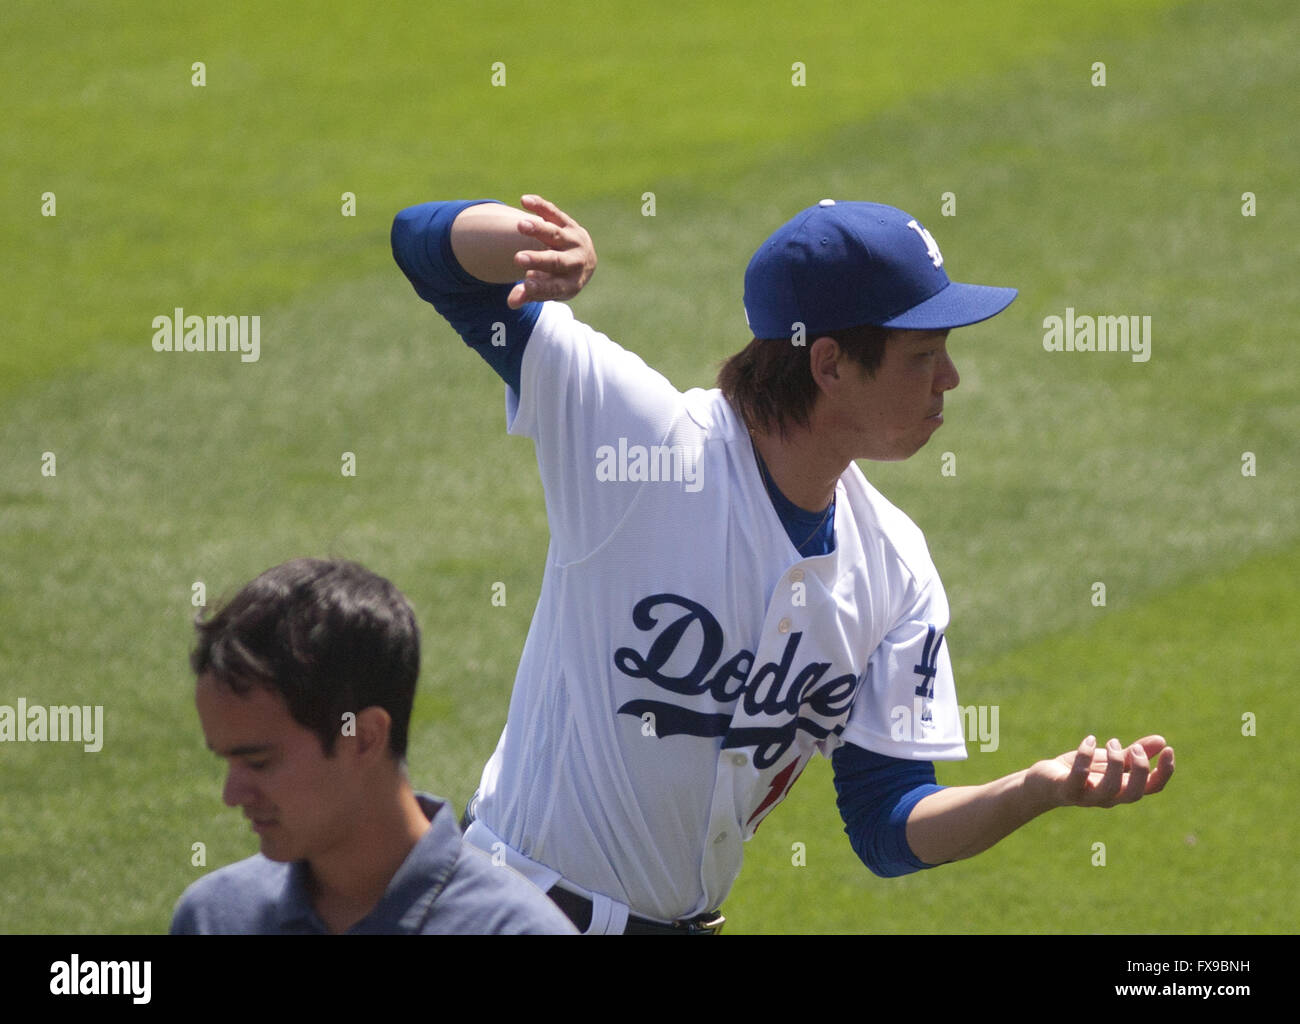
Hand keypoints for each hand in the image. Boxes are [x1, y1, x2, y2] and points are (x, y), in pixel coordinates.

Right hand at [507, 195, 596, 307]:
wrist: (582, 261)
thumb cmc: (557, 279)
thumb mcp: (546, 290)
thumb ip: (529, 294)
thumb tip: (511, 302)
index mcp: (572, 283)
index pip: (556, 287)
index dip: (540, 287)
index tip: (525, 285)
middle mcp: (576, 261)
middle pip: (556, 261)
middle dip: (537, 260)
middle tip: (517, 259)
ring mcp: (573, 240)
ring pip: (555, 233)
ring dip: (538, 229)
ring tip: (520, 225)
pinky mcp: (567, 222)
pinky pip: (554, 213)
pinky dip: (540, 206)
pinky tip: (525, 200)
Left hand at [1038, 734, 1173, 808]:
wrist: (1044, 782)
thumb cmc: (1081, 772)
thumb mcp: (1110, 759)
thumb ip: (1133, 753)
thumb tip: (1162, 741)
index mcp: (1123, 789)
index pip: (1152, 788)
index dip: (1164, 772)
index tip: (1169, 750)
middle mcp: (1109, 797)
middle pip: (1134, 794)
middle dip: (1139, 769)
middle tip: (1132, 747)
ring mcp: (1088, 796)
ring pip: (1110, 789)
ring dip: (1114, 761)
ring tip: (1111, 741)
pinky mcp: (1066, 790)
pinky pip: (1078, 778)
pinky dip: (1085, 757)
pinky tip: (1089, 740)